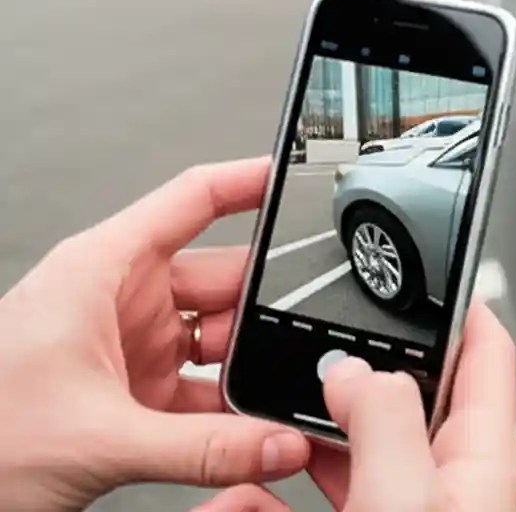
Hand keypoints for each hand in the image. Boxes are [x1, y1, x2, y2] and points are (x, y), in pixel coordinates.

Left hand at [0, 159, 310, 510]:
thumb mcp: (100, 439)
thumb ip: (205, 446)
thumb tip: (279, 443)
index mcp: (99, 271)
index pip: (191, 201)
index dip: (247, 183)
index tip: (296, 175)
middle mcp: (118, 299)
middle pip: (220, 279)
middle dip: (267, 309)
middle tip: (311, 335)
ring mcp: (130, 345)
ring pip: (218, 337)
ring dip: (250, 365)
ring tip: (282, 393)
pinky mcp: (134, 392)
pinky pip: (203, 387)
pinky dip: (231, 406)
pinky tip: (253, 426)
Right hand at [200, 304, 515, 510]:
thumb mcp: (404, 502)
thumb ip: (384, 423)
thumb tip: (352, 368)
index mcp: (479, 464)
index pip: (484, 354)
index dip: (456, 302)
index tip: (417, 270)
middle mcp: (442, 490)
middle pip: (398, 399)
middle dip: (344, 371)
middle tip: (300, 346)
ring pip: (341, 457)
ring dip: (290, 439)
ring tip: (252, 423)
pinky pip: (297, 508)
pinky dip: (258, 501)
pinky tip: (234, 497)